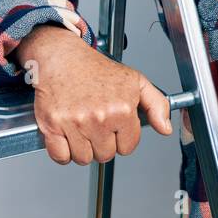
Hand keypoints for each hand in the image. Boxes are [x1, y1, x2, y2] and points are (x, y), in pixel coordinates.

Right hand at [13, 25, 173, 164]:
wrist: (63, 58)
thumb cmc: (96, 70)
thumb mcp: (135, 81)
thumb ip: (156, 104)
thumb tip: (165, 128)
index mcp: (122, 109)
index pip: (128, 146)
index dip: (122, 137)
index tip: (114, 124)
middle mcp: (99, 118)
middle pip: (106, 155)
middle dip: (102, 143)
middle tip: (96, 123)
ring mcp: (74, 123)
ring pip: (83, 158)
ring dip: (83, 148)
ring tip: (82, 126)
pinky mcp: (52, 126)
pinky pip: (61, 157)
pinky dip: (62, 151)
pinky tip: (67, 133)